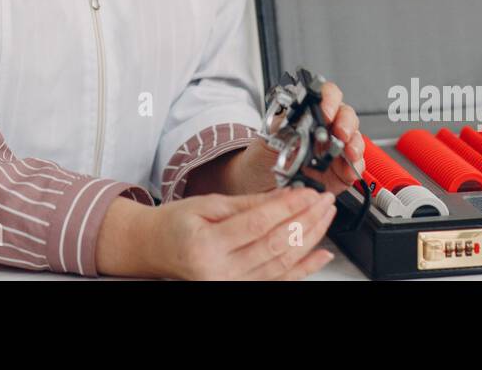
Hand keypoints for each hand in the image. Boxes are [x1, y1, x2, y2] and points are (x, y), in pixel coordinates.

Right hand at [143, 186, 337, 279]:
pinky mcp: (241, 290)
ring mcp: (231, 285)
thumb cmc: (177, 224)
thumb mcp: (207, 203)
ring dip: (310, 239)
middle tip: (324, 201)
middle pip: (275, 245)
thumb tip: (285, 195)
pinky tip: (322, 253)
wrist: (156, 248)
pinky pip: (280, 281)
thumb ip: (248, 203)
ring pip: (283, 264)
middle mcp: (219, 271)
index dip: (288, 207)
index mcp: (207, 244)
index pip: (258, 224)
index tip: (309, 193)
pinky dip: (305, 268)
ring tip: (325, 218)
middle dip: (306, 220)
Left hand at [232, 80, 365, 195]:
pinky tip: (348, 170)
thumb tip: (299, 121)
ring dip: (355, 144)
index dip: (330, 100)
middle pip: (346, 116)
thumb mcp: (269, 136)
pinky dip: (355, 168)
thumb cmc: (263, 157)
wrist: (257, 185)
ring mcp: (334, 150)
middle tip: (340, 133)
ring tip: (349, 152)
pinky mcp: (340, 172)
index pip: (327, 96)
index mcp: (308, 115)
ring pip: (355, 140)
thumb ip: (285, 126)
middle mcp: (325, 129)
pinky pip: (355, 167)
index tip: (326, 112)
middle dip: (346, 123)